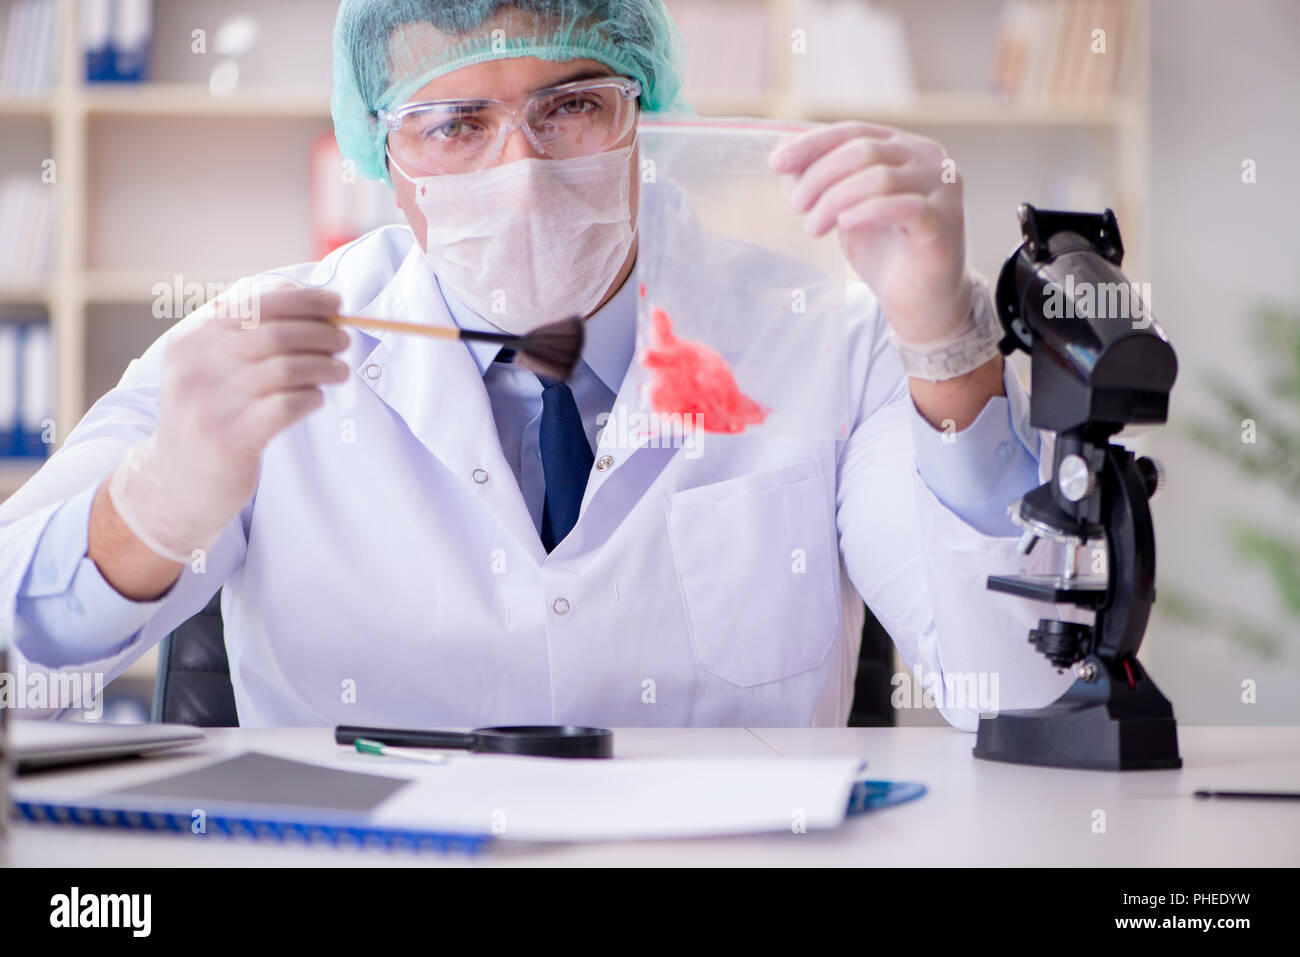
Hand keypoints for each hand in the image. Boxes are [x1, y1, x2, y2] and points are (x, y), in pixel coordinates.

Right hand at [108, 283, 350, 562]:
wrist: (174, 487)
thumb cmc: (207, 420)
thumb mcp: (208, 372)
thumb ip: (243, 336)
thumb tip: (301, 296)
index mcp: (189, 345)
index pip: (252, 306)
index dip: (301, 301)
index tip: (334, 302)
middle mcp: (194, 370)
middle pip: (274, 334)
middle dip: (319, 333)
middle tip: (343, 340)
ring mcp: (210, 406)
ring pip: (286, 369)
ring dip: (324, 366)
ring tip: (340, 370)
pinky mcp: (231, 439)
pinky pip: (287, 406)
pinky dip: (311, 397)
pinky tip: (317, 399)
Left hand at [770, 121, 972, 344]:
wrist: (920, 302)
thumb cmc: (886, 253)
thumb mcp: (848, 209)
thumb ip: (827, 181)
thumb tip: (788, 157)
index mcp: (906, 148)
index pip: (855, 131)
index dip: (813, 144)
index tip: (776, 163)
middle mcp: (930, 160)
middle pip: (864, 151)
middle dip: (820, 176)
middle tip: (797, 205)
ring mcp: (942, 189)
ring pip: (879, 178)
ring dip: (835, 200)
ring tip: (813, 228)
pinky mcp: (944, 222)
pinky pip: (903, 207)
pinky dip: (867, 212)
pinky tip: (844, 225)